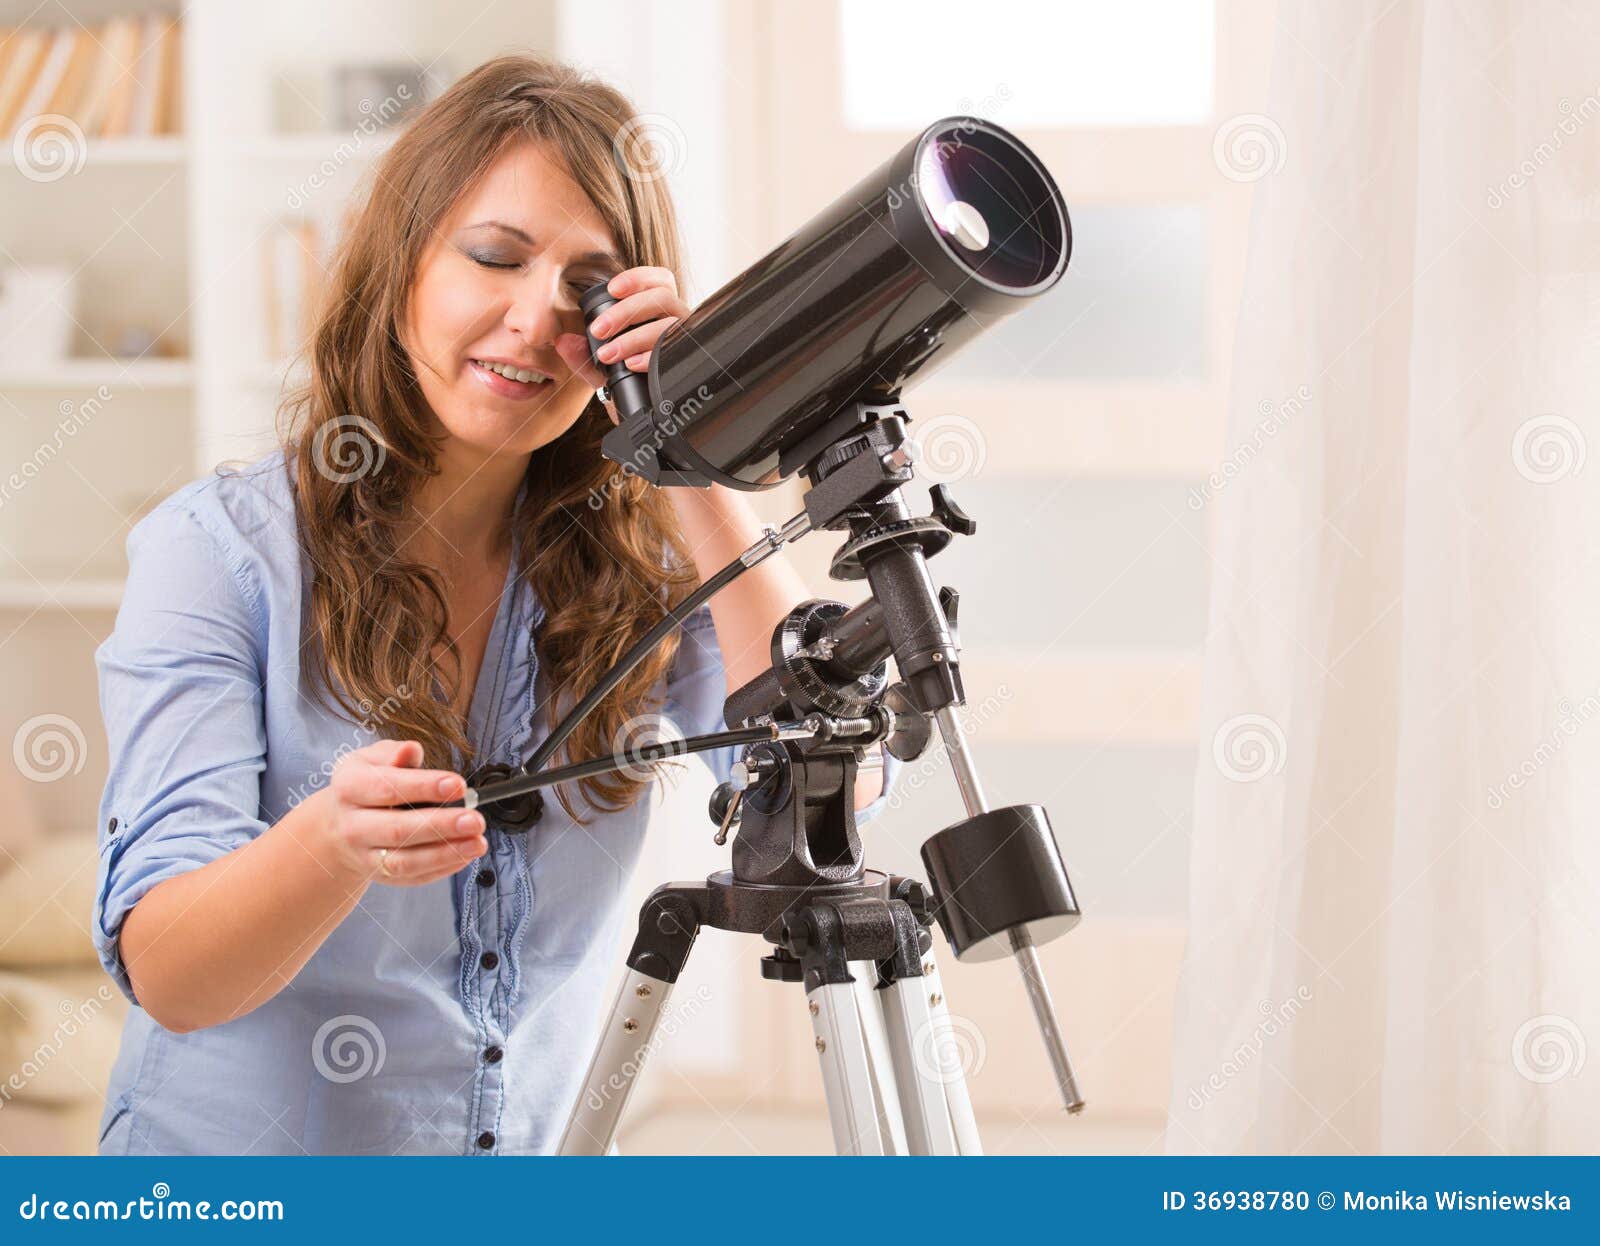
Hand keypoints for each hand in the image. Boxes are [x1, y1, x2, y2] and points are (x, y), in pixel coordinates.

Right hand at [314, 739, 485, 886]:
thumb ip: (395, 754)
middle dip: (441, 826)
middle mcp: (352, 826)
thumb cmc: (366, 784)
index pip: (388, 788)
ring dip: (446, 854)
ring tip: (477, 843)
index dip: (424, 787)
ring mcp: (365, 856)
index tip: (459, 785)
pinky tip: (465, 854)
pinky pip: (413, 877)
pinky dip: (442, 868)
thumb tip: (412, 749)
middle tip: (475, 819)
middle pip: (398, 830)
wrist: (338, 825)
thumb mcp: (372, 760)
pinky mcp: (380, 876)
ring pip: (405, 861)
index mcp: (350, 788)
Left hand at [554, 266, 687, 423]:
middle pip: (662, 297)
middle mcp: (677, 320)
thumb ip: (581, 354)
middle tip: (599, 330)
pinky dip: (651, 356)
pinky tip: (632, 364)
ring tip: (610, 354)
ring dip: (634, 336)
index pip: (659, 279)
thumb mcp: (600, 368)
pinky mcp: (689, 360)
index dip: (638, 278)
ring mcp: (687, 339)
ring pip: (668, 323)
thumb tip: (563, 341)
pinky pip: (676, 351)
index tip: (612, 289)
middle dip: (626, 310)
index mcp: (660, 310)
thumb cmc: (627, 382)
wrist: (645, 415)